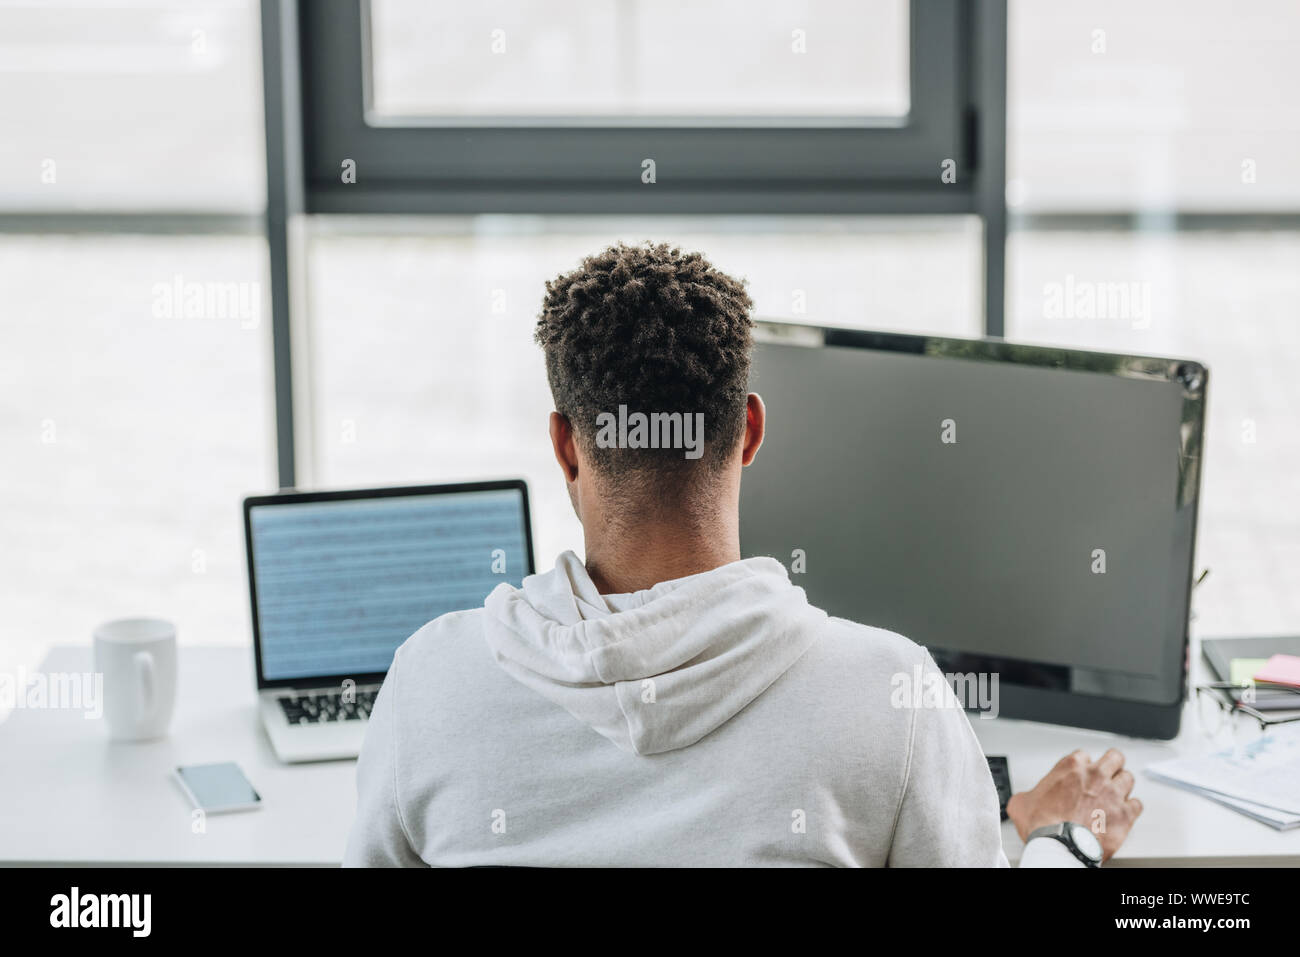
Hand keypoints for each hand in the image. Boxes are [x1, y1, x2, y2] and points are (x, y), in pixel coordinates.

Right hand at [1005, 748, 1142, 861]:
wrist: (1060, 846)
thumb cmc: (1043, 825)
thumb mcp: (1022, 803)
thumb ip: (1028, 794)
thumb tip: (1025, 800)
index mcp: (1071, 767)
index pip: (1083, 755)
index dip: (1082, 765)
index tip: (1079, 775)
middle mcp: (1095, 776)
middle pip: (1114, 757)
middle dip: (1111, 765)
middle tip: (1106, 774)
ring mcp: (1113, 794)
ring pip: (1128, 778)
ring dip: (1122, 784)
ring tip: (1116, 793)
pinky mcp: (1126, 814)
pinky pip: (1137, 804)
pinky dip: (1132, 808)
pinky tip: (1123, 812)